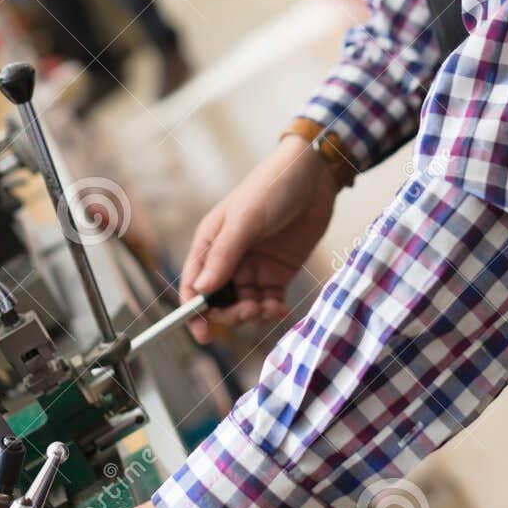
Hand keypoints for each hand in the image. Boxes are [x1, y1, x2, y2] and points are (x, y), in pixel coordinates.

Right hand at [180, 135, 338, 341]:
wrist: (314, 174)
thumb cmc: (272, 186)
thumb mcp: (245, 218)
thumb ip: (224, 254)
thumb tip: (202, 290)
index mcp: (210, 242)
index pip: (194, 283)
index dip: (193, 311)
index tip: (202, 333)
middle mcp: (229, 258)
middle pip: (218, 300)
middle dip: (228, 314)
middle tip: (247, 311)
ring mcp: (254, 266)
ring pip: (244, 305)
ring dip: (253, 314)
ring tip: (269, 308)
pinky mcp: (279, 272)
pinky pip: (269, 301)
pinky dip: (272, 311)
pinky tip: (281, 310)